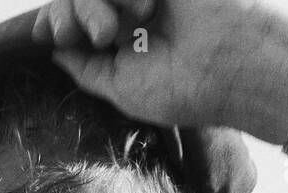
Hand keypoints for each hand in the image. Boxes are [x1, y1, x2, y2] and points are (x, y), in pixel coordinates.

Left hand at [32, 0, 287, 142]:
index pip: (74, 22)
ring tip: (117, 29)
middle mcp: (130, 14)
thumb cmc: (182, 89)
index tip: (57, 34)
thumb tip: (54, 51)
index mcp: (120, 43)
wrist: (232, 65)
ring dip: (94, 4)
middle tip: (100, 35)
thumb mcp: (121, 88)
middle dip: (73, 13)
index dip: (57, 22)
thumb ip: (86, 69)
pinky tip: (144, 8)